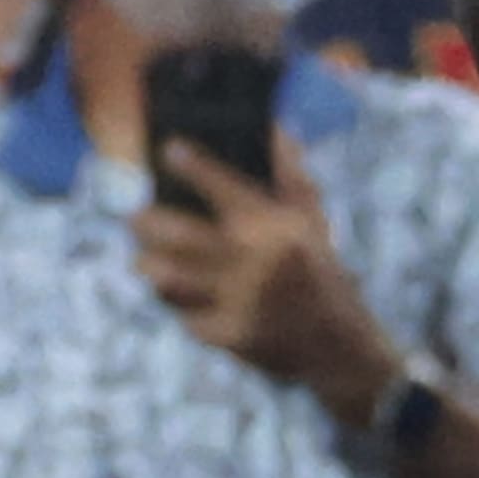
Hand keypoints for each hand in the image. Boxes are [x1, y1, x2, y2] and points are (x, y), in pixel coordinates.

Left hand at [130, 130, 401, 423]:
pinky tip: (176, 296)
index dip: (192, 164)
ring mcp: (241, 300)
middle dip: (145, 220)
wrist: (340, 348)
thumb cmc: (320, 275)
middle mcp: (257, 261)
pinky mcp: (229, 335)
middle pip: (176, 231)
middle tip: (138, 216)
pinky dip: (177, 305)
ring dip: (149, 264)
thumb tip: (278, 129)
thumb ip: (292, 178)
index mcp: (278, 229)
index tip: (169, 150)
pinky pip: (182, 314)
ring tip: (146, 258)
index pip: (224, 186)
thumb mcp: (314, 226)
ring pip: (166, 274)